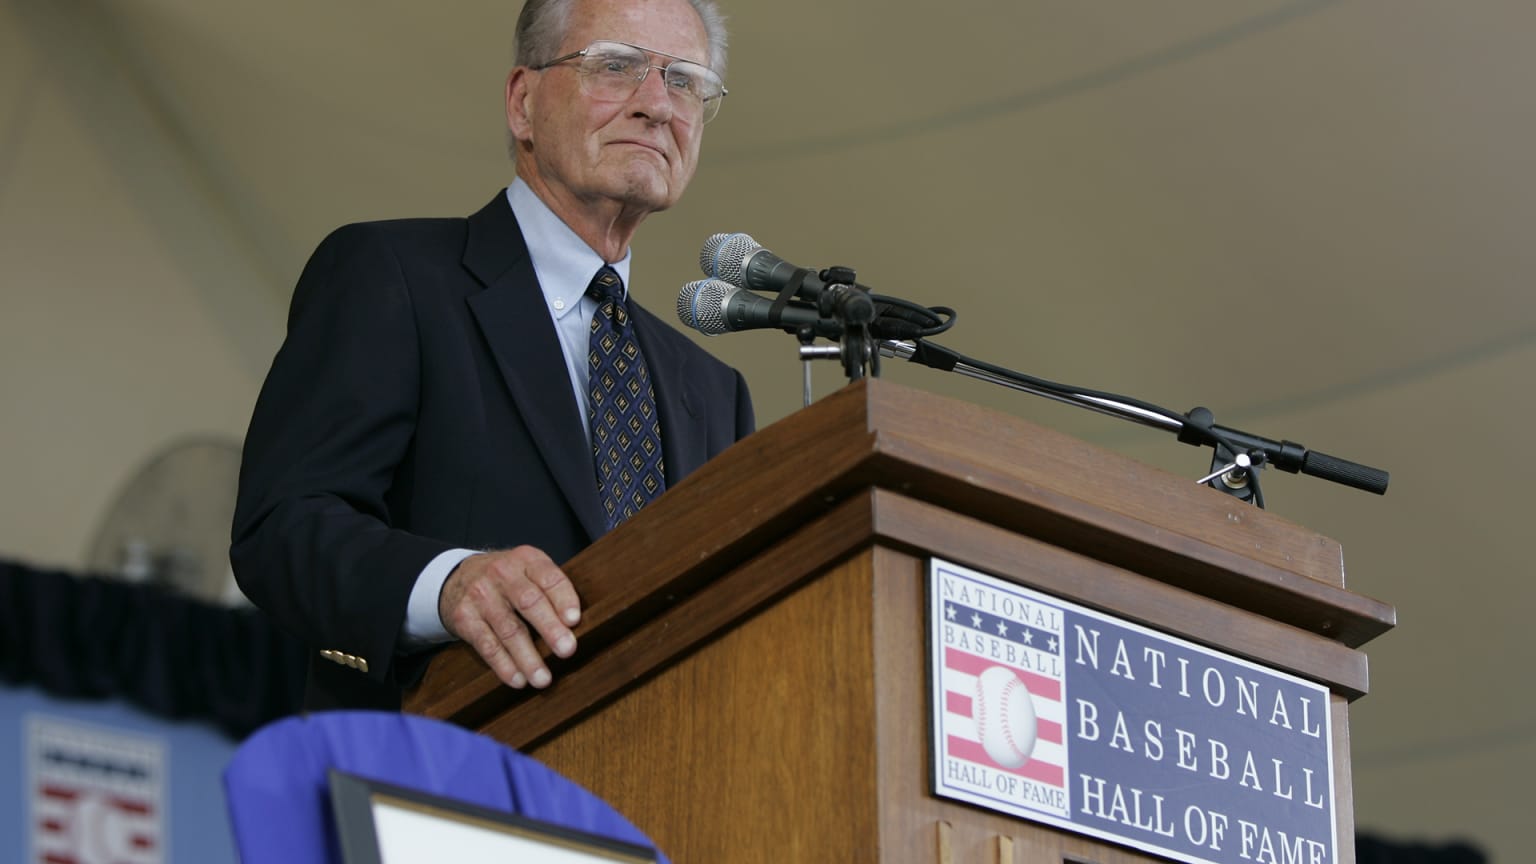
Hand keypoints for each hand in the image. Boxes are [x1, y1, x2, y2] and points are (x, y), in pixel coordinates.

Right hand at [438, 546, 580, 688]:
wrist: (457, 578)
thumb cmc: (507, 581)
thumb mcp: (528, 571)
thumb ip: (551, 590)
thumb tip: (578, 628)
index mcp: (526, 559)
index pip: (549, 577)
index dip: (563, 598)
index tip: (574, 620)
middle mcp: (502, 573)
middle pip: (529, 602)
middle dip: (550, 628)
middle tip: (567, 650)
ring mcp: (481, 595)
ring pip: (509, 629)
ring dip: (528, 658)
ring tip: (543, 679)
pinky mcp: (465, 618)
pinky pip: (487, 644)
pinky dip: (504, 665)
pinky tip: (518, 679)